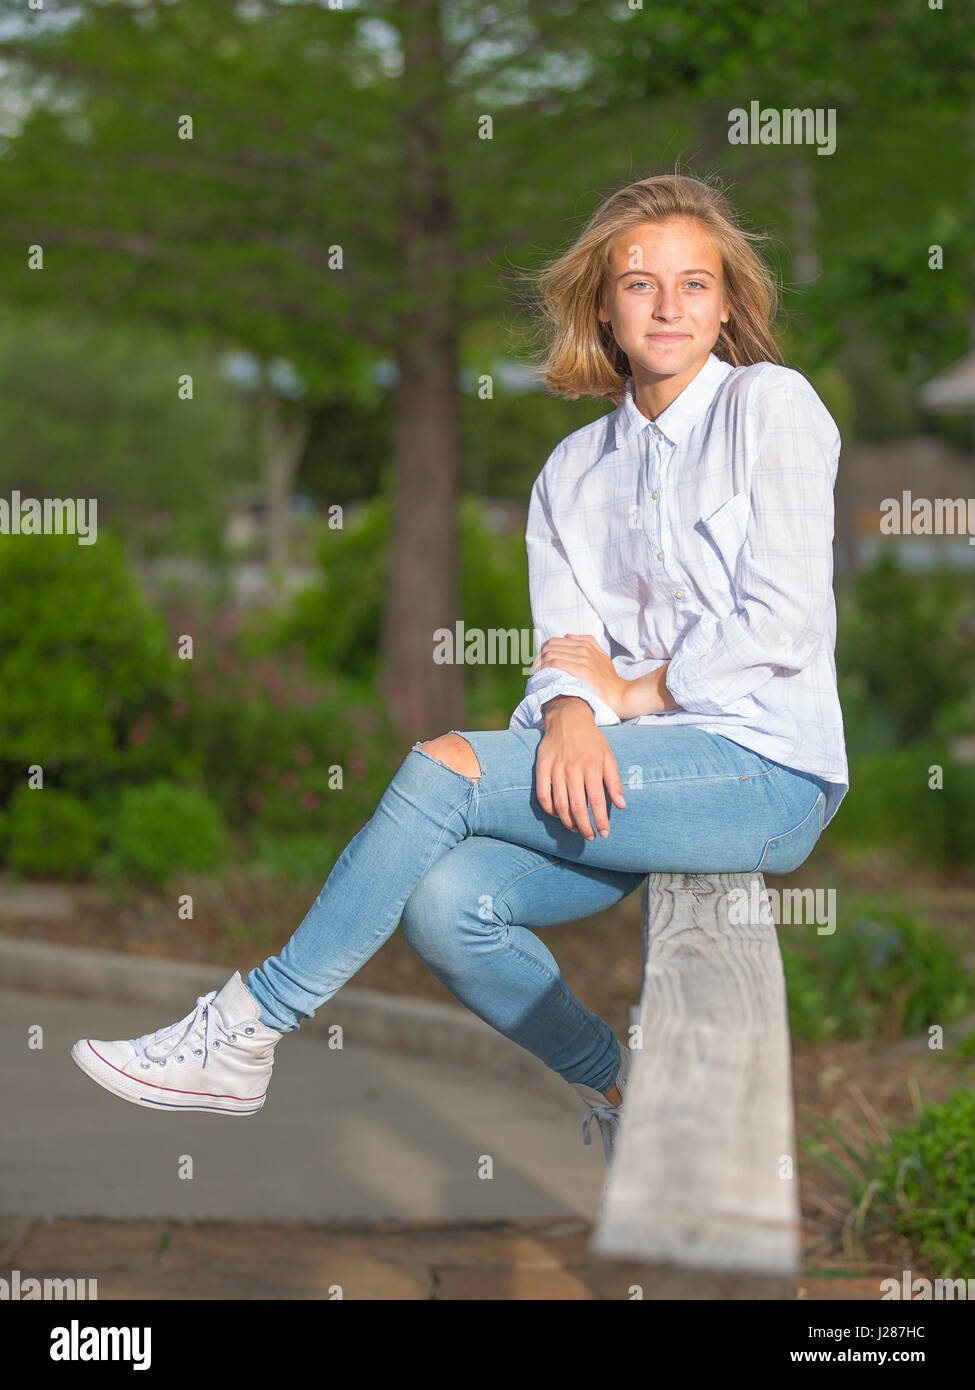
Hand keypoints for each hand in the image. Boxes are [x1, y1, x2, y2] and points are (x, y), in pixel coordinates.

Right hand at [536, 700, 626, 839]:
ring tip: (576, 828)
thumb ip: (614, 782)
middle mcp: (573, 769)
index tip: (604, 833)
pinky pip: (543, 795)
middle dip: (585, 827)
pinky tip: (557, 815)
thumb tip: (622, 805)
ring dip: (568, 822)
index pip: (597, 801)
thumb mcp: (608, 756)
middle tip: (590, 837)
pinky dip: (549, 809)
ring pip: (560, 805)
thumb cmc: (591, 740)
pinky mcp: (542, 768)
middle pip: (577, 807)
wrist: (567, 717)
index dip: (601, 820)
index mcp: (592, 767)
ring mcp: (555, 769)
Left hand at [537, 634, 680, 718]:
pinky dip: (545, 669)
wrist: (620, 695)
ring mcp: (582, 659)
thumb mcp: (601, 656)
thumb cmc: (609, 680)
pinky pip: (556, 663)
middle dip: (539, 658)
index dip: (543, 652)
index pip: (554, 642)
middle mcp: (583, 649)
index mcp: (586, 644)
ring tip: (536, 675)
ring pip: (550, 654)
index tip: (539, 664)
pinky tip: (542, 677)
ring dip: (540, 664)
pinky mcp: (581, 670)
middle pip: (550, 647)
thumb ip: (587, 642)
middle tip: (535, 671)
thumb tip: (567, 636)